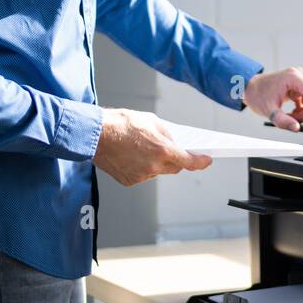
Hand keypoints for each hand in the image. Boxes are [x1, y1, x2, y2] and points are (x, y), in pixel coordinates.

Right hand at [92, 108, 212, 186]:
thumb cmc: (121, 124)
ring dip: (157, 163)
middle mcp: (154, 167)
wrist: (95, 135)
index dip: (200, 162)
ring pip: (158, 172)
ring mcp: (141, 176)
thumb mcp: (151, 121)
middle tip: (174, 150)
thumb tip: (174, 140)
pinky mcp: (129, 181)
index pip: (189, 162)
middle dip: (177, 160)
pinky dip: (143, 167)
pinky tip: (134, 156)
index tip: (207, 160)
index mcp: (162, 151)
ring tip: (145, 148)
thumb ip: (166, 133)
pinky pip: (143, 175)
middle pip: (175, 168)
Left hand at [243, 66, 302, 130]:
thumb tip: (296, 128)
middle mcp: (299, 76)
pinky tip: (292, 113)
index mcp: (293, 77)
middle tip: (297, 122)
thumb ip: (282, 120)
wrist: (250, 87)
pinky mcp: (300, 85)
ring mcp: (300, 79)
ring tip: (290, 117)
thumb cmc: (257, 95)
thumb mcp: (268, 110)